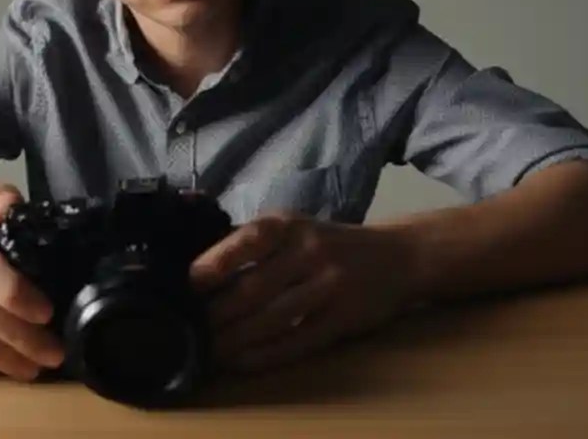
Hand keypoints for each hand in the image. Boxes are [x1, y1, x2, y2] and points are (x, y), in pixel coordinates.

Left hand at [190, 212, 412, 372]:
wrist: (399, 257)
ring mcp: (329, 285)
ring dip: (235, 340)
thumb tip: (196, 269)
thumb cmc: (329, 243)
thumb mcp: (294, 227)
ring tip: (208, 352)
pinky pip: (298, 341)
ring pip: (272, 318)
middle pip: (254, 287)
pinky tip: (242, 362)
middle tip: (188, 332)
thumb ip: (252, 242)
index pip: (248, 239)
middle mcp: (310, 250)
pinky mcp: (343, 318)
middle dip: (216, 314)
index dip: (215, 262)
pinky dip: (266, 355)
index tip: (189, 284)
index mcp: (289, 225)